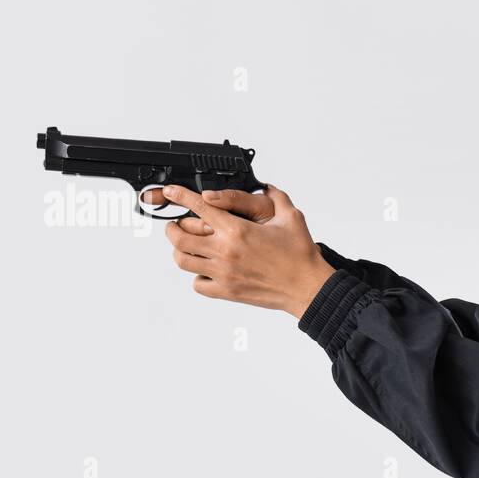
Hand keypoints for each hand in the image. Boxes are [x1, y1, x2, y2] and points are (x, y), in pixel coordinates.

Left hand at [146, 183, 334, 318]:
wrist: (307, 287)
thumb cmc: (300, 256)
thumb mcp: (291, 217)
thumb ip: (276, 197)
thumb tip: (267, 186)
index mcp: (237, 230)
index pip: (198, 207)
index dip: (179, 196)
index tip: (171, 193)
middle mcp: (225, 251)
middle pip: (179, 237)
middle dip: (172, 228)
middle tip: (174, 225)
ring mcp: (223, 273)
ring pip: (183, 261)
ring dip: (180, 251)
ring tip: (187, 247)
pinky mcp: (227, 291)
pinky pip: (198, 284)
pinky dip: (197, 277)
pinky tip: (206, 271)